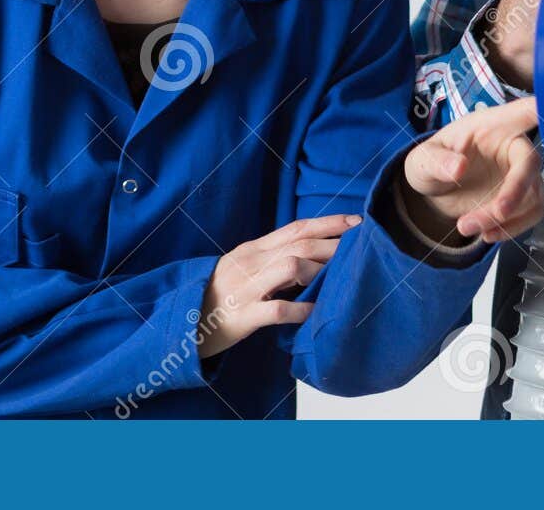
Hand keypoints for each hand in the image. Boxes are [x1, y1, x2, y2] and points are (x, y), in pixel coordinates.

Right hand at [197, 214, 358, 357]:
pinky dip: (300, 310)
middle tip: (362, 247)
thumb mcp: (243, 269)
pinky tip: (315, 313)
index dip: (328, 223)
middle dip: (333, 244)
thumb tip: (310, 255)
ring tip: (340, 276)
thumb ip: (272, 259)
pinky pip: (277, 310)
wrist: (180, 322)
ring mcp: (246, 289)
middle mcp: (250, 263)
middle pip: (299, 244)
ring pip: (289, 268)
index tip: (356, 222)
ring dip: (318, 270)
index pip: (296, 228)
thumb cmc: (217, 296)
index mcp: (253, 250)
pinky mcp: (242, 316)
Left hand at [401, 97, 543, 243]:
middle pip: (530, 163)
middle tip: (495, 213)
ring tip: (467, 225)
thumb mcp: (424, 159)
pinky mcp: (523, 197)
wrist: (437, 190)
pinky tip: (487, 233)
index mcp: (493, 124)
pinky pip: (531, 214)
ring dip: (504, 219)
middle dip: (514, 192)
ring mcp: (521, 172)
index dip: (543, 108)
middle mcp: (513, 146)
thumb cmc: (434, 162)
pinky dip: (511, 228)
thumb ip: (437, 161)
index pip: (524, 111)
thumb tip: (458, 167)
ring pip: (531, 196)